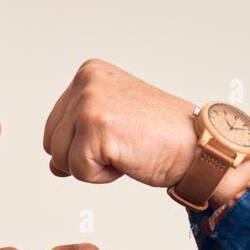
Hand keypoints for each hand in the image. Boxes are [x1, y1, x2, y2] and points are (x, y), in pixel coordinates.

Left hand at [42, 58, 249, 205]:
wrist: (198, 146)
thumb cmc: (161, 136)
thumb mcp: (112, 122)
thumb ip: (77, 135)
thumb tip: (53, 165)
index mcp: (88, 74)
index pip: (54, 128)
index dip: (83, 145)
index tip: (120, 134)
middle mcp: (85, 81)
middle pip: (52, 144)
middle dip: (84, 156)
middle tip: (125, 143)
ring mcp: (89, 102)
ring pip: (61, 160)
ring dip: (94, 166)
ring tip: (127, 148)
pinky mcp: (95, 127)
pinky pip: (79, 172)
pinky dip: (103, 176)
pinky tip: (129, 156)